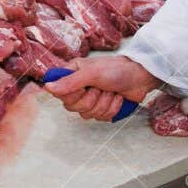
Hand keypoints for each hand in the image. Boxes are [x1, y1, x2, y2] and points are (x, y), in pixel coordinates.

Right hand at [44, 55, 158, 121]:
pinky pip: (100, 118)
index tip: (83, 87)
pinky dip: (112, 108)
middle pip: (72, 107)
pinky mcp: (102, 108)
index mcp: (72, 74)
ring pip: (87, 114)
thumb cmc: (117, 69)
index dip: (72, 94)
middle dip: (91, 100)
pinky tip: (117, 97)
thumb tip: (47, 87)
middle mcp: (78, 87)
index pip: (59, 93)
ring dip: (103, 103)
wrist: (140, 77)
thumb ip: (70, 81)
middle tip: (100, 88)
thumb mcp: (92, 73)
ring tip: (111, 91)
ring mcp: (90, 98)